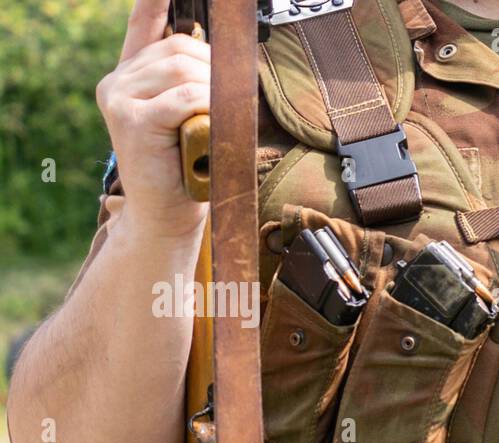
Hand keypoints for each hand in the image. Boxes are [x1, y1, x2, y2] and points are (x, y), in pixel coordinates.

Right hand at [95, 0, 210, 236]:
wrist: (165, 217)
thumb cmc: (185, 173)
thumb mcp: (189, 122)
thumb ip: (191, 88)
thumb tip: (222, 62)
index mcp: (129, 77)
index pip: (142, 27)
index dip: (153, 3)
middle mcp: (117, 81)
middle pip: (179, 49)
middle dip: (215, 70)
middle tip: (233, 101)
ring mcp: (120, 97)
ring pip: (183, 70)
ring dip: (215, 91)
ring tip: (220, 121)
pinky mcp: (131, 118)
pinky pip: (185, 97)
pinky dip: (209, 108)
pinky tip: (212, 126)